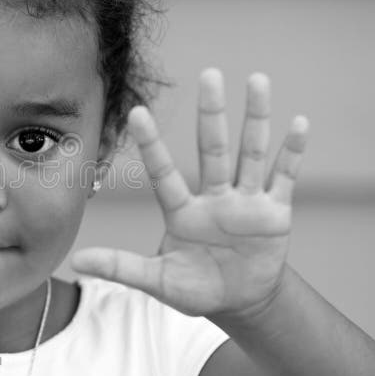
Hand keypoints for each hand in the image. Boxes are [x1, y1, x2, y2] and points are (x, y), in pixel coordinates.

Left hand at [72, 68, 307, 320]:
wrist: (240, 302)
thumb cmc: (195, 288)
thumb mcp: (158, 282)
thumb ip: (122, 268)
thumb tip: (76, 261)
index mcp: (182, 212)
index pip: (164, 173)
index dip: (152, 145)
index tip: (137, 112)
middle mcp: (213, 198)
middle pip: (212, 149)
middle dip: (212, 113)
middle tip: (209, 73)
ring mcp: (245, 202)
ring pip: (250, 154)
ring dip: (256, 119)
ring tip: (257, 80)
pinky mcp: (275, 213)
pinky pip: (284, 178)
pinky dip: (292, 153)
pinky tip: (298, 123)